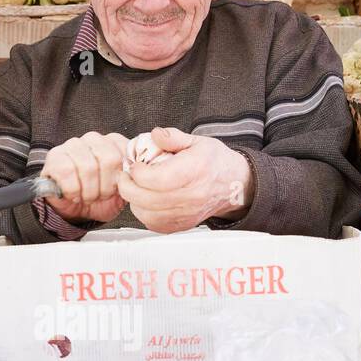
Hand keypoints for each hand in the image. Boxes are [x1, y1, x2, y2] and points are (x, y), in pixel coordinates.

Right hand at [42, 130, 128, 222]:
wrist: (76, 212)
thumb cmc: (99, 198)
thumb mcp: (123, 191)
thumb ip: (133, 178)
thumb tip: (137, 172)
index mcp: (113, 142)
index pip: (125, 154)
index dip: (121, 179)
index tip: (116, 189)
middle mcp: (93, 139)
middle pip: (109, 159)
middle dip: (106, 187)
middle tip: (100, 196)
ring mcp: (72, 145)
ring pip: (88, 167)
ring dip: (89, 191)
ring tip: (86, 197)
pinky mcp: (54, 156)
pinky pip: (67, 172)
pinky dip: (73, 190)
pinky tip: (73, 194)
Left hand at [117, 127, 252, 233]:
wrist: (234, 185)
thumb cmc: (215, 162)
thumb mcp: (197, 141)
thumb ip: (173, 137)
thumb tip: (154, 135)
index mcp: (194, 171)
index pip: (156, 179)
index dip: (138, 172)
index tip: (134, 165)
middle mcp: (191, 196)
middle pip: (147, 199)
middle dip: (128, 187)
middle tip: (126, 177)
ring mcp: (186, 214)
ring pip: (147, 214)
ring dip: (134, 201)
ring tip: (136, 188)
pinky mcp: (182, 225)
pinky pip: (154, 224)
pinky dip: (143, 213)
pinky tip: (145, 201)